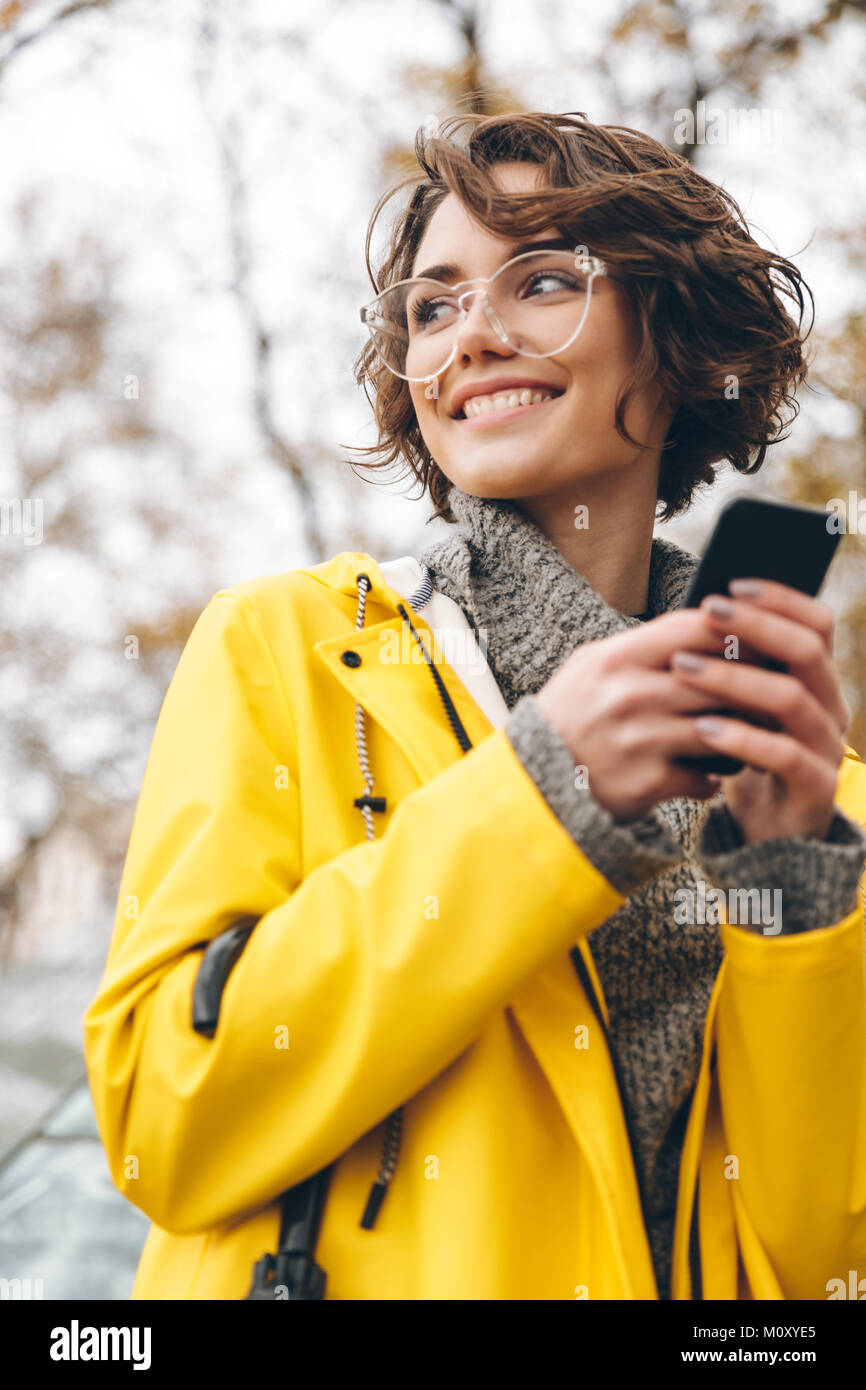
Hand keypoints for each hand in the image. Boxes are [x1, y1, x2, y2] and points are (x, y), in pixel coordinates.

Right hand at [533, 606, 771, 821]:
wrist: (532, 783)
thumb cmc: (569, 718)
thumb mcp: (592, 668)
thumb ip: (643, 647)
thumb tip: (706, 625)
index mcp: (617, 659)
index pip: (695, 629)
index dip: (735, 632)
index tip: (755, 642)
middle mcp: (629, 696)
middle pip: (719, 681)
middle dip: (749, 690)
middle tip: (768, 695)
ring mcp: (640, 740)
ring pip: (720, 730)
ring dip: (739, 736)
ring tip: (745, 737)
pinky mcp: (647, 783)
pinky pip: (704, 778)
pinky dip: (711, 778)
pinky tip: (705, 775)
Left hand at [669, 579, 848, 843]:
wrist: (769, 840)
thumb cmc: (748, 762)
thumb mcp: (742, 710)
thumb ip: (735, 669)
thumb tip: (697, 614)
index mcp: (817, 682)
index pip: (817, 624)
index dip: (781, 599)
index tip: (733, 584)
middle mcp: (831, 709)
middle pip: (808, 651)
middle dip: (756, 626)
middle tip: (707, 611)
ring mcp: (828, 749)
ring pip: (793, 699)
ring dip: (736, 678)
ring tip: (684, 669)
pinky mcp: (816, 789)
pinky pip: (786, 755)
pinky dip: (744, 738)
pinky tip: (704, 728)